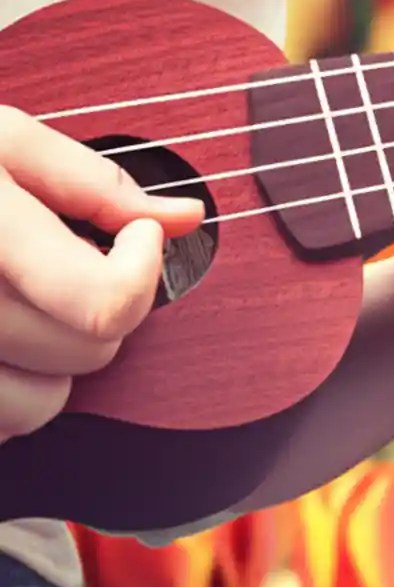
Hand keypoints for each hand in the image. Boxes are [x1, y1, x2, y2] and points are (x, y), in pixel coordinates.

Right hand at [0, 106, 203, 442]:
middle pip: (87, 352)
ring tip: (16, 307)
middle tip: (65, 266)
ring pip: (42, 405)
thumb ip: (91, 180)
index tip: (134, 236)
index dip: (139, 269)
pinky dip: (3, 396)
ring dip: (50, 364)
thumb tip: (183, 217)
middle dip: (101, 312)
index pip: (104, 303)